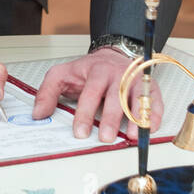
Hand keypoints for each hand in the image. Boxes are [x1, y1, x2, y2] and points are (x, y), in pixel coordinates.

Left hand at [32, 47, 162, 141]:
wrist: (112, 55)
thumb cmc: (89, 70)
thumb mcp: (62, 75)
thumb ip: (47, 92)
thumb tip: (38, 113)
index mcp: (96, 72)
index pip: (90, 93)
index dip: (84, 114)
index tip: (80, 132)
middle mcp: (118, 76)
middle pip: (114, 97)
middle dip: (109, 119)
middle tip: (104, 137)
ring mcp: (135, 82)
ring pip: (137, 99)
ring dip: (135, 118)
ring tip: (131, 135)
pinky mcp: (150, 89)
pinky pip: (155, 102)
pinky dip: (154, 116)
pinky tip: (149, 128)